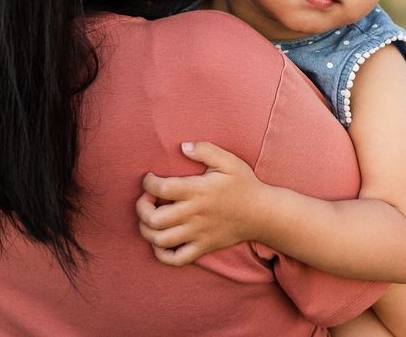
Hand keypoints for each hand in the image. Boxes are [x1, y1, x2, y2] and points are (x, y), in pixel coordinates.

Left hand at [135, 141, 265, 265]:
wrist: (263, 214)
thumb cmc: (244, 185)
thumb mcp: (229, 161)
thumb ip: (205, 150)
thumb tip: (183, 146)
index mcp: (198, 191)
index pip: (162, 188)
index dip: (148, 183)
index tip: (150, 178)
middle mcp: (194, 214)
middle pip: (155, 219)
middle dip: (142, 208)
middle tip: (147, 199)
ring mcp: (198, 234)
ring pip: (161, 240)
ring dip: (147, 230)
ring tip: (150, 219)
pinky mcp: (203, 247)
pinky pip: (176, 259)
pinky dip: (161, 254)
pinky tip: (160, 242)